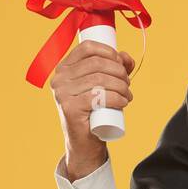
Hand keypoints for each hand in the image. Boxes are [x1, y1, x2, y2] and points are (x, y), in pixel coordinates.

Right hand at [51, 40, 134, 179]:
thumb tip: (125, 56)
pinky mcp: (69, 108)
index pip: (87, 47)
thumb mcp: (105, 85)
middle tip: (128, 85)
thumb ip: (116, 67)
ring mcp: (62, 93)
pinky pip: (98, 97)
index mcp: (64, 67)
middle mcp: (59, 78)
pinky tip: (123, 102)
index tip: (122, 64)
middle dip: (119, 72)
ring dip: (121, 87)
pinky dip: (116, 98)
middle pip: (97, 64)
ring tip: (128, 96)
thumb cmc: (95, 110)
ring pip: (100, 80)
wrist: (85, 141)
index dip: (109, 52)